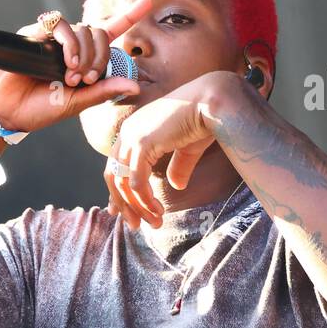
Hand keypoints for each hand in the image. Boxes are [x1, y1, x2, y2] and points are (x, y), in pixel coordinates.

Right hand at [0, 0, 154, 133]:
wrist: (8, 112)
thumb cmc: (42, 109)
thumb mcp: (79, 103)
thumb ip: (104, 91)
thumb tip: (135, 85)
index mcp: (84, 58)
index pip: (109, 32)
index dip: (128, 15)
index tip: (147, 1)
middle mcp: (70, 45)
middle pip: (98, 33)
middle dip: (99, 57)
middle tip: (87, 79)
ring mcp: (53, 39)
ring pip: (82, 29)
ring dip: (85, 53)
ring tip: (73, 77)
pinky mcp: (36, 34)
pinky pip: (60, 25)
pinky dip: (70, 44)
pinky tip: (67, 63)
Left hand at [104, 71, 232, 229]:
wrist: (214, 102)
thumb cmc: (205, 118)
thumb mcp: (188, 147)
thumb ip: (179, 165)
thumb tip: (176, 185)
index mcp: (136, 129)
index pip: (117, 164)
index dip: (118, 190)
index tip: (122, 211)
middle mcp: (128, 132)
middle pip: (113, 175)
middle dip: (124, 204)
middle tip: (136, 226)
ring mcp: (132, 136)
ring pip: (122, 182)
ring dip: (137, 207)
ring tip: (154, 223)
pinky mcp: (142, 143)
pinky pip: (136, 181)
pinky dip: (144, 200)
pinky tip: (158, 211)